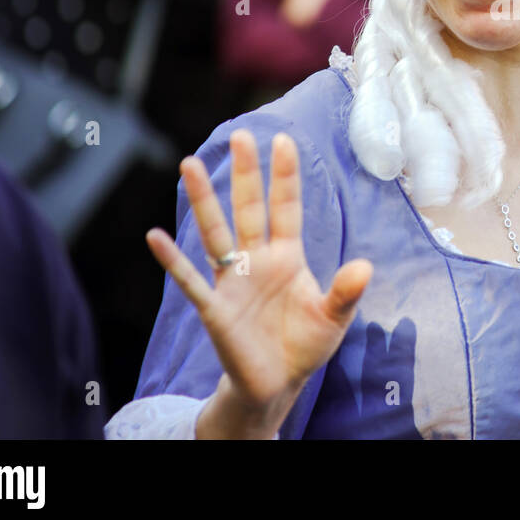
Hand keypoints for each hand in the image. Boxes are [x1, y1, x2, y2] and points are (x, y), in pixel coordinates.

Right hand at [145, 129, 371, 438]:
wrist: (277, 384)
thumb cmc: (304, 345)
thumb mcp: (333, 318)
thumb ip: (346, 292)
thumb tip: (365, 266)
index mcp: (287, 256)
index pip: (286, 208)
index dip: (285, 177)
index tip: (284, 140)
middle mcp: (257, 260)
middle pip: (249, 209)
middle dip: (247, 173)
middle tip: (242, 135)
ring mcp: (232, 281)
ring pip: (216, 232)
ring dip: (204, 200)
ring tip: (190, 164)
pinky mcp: (215, 308)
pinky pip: (190, 279)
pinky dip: (172, 260)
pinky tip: (155, 236)